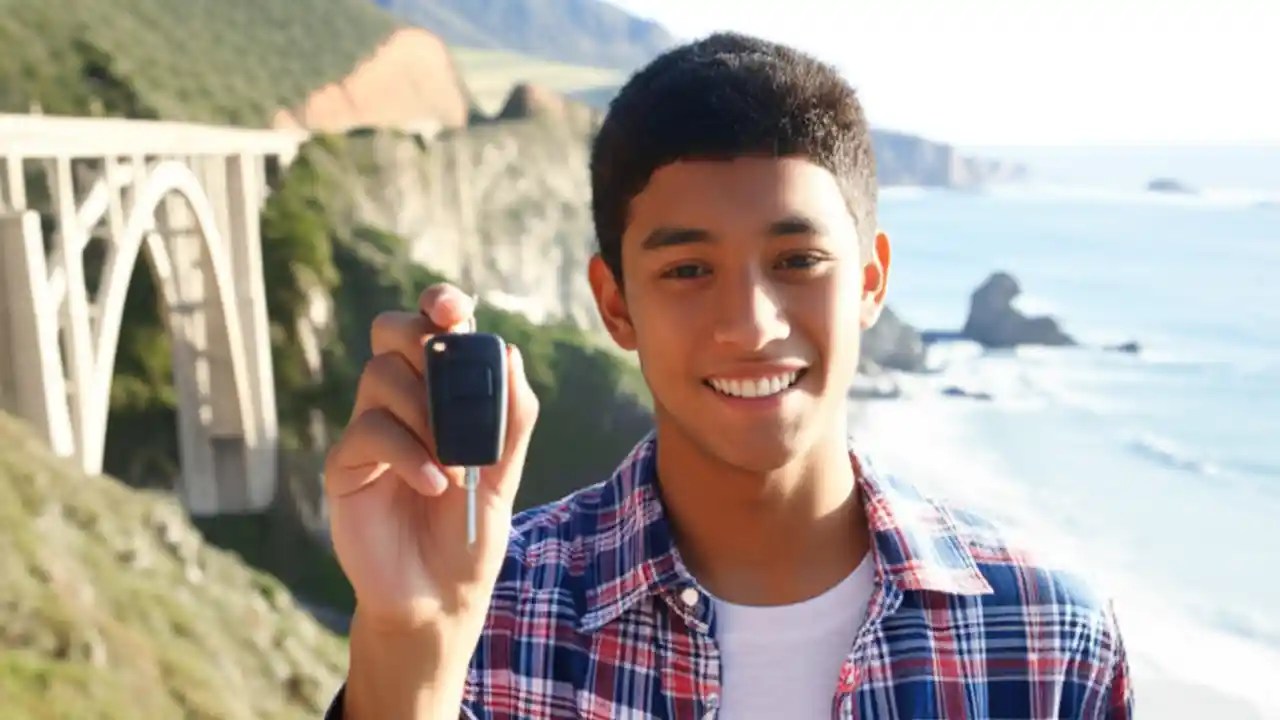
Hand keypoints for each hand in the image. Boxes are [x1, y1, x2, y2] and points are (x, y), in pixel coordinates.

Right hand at [323, 282, 539, 638]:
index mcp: (442, 394)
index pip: (433, 329)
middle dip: (419, 340)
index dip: (438, 305)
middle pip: (391, 332)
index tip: (449, 308)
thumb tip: (509, 352)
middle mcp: (401, 402)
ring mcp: (370, 431)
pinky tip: (434, 484)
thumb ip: (513, 416)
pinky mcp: (346, 465)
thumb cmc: (472, 530)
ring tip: (453, 461)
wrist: (441, 595)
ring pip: (380, 375)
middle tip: (443, 370)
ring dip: (425, 411)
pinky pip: (369, 431)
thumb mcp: (506, 472)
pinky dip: (408, 452)